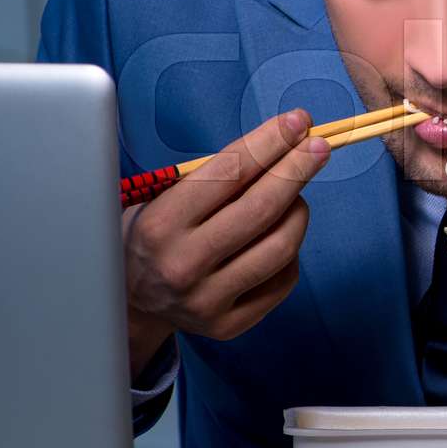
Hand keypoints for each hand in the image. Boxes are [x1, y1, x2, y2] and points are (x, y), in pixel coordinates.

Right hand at [120, 110, 329, 376]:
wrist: (127, 305)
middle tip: (319, 146)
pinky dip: (290, 248)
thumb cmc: (152, 237)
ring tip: (294, 195)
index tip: (297, 122)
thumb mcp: (160, 199)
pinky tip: (278, 234)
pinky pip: (284, 278)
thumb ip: (212, 178)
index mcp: (161, 225)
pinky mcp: (231, 325)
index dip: (269, 143)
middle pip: (261, 209)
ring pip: (282, 246)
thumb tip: (283, 143)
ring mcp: (209, 300)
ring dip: (298, 210)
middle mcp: (184, 266)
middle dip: (297, 170)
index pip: (229, 174)